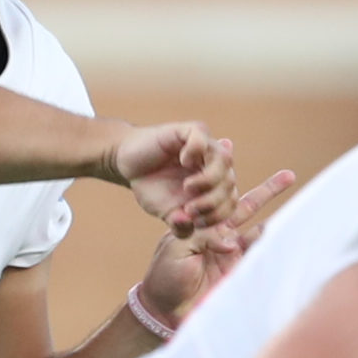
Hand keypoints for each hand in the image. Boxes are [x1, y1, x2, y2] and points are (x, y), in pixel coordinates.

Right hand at [111, 121, 234, 232]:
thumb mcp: (167, 213)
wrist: (127, 163)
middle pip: (229, 183)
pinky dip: (195, 151)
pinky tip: (182, 160)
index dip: (218, 216)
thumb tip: (192, 227)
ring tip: (188, 188)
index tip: (196, 223)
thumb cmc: (152, 187)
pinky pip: (202, 138)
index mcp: (216, 185)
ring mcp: (205, 145)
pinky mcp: (190, 130)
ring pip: (223, 160)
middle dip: (212, 202)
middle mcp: (216, 164)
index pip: (230, 202)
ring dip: (209, 179)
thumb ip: (182, 225)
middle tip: (189, 210)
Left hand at [136, 171, 296, 324]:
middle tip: (289, 175)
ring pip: (261, 230)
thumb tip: (229, 237)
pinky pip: (261, 255)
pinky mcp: (241, 273)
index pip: (218, 197)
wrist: (166, 310)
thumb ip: (199, 236)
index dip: (224, 176)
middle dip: (268, 192)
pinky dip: (275, 246)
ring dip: (278, 219)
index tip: (231, 151)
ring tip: (299, 207)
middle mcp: (221, 236)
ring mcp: (233, 254)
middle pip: (248, 208)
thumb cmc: (165, 278)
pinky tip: (290, 234)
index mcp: (202, 226)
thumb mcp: (177, 250)